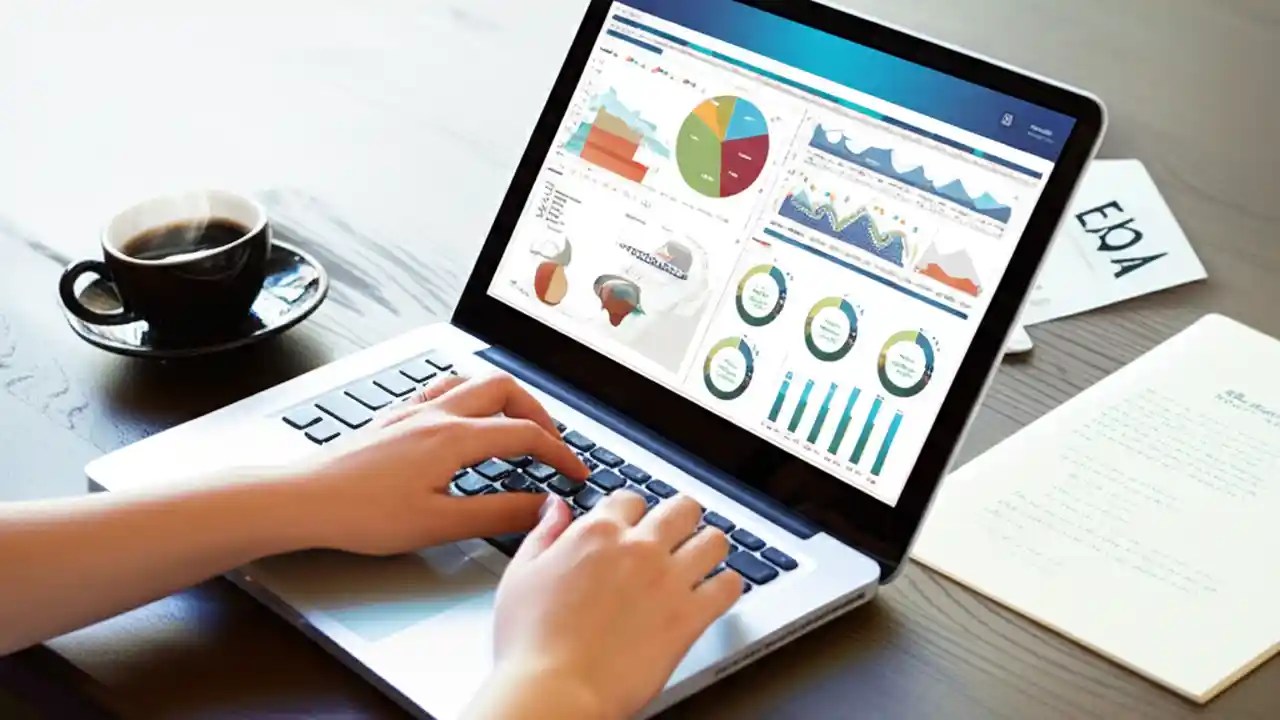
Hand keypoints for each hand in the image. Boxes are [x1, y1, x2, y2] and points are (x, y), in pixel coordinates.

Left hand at [283, 372, 587, 555]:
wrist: (303, 500)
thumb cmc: (361, 515)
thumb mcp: (438, 524)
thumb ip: (496, 513)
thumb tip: (541, 507)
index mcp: (453, 438)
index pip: (525, 435)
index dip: (559, 453)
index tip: (575, 473)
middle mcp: (437, 414)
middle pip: (506, 390)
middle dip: (539, 414)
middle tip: (551, 444)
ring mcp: (413, 410)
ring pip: (474, 383)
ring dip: (505, 399)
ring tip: (517, 427)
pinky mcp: (394, 417)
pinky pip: (443, 389)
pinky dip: (469, 398)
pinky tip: (465, 418)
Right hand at [469, 492, 742, 718]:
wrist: (555, 691)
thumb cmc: (531, 644)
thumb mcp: (520, 576)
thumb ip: (544, 535)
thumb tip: (555, 507)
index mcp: (596, 533)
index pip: (630, 499)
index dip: (631, 513)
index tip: (630, 527)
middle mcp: (638, 548)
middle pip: (682, 508)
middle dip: (680, 519)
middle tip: (675, 537)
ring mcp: (668, 580)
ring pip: (714, 539)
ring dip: (708, 548)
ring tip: (700, 561)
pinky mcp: (690, 616)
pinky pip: (730, 586)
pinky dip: (726, 587)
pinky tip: (714, 594)